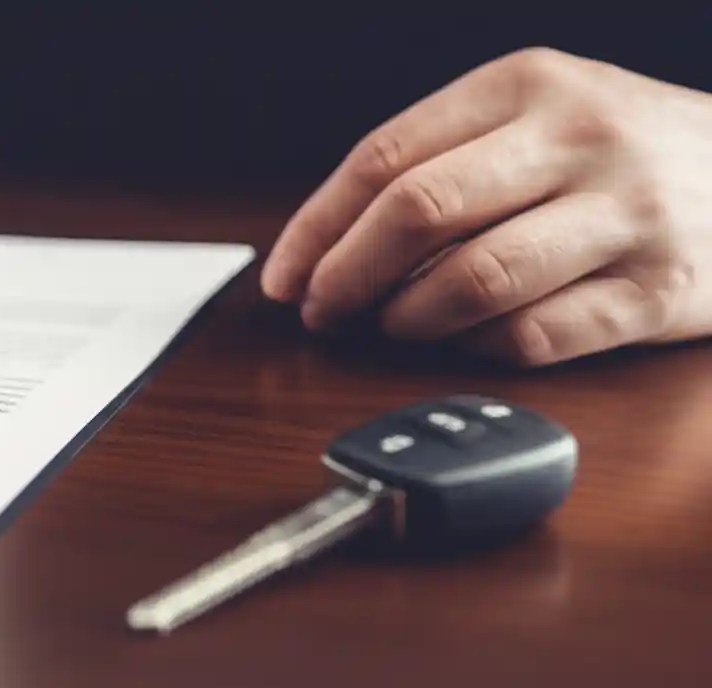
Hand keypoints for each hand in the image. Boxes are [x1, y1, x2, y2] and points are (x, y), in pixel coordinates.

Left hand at [262, 47, 711, 365]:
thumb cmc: (621, 152)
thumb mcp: (537, 115)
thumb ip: (445, 160)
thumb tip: (333, 243)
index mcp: (525, 85)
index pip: (384, 157)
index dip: (317, 227)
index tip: (283, 276)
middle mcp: (576, 139)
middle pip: (417, 212)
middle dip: (345, 275)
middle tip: (321, 311)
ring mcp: (622, 215)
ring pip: (473, 280)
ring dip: (408, 318)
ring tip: (391, 325)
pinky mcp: (657, 291)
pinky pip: (534, 336)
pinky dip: (476, 350)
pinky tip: (463, 343)